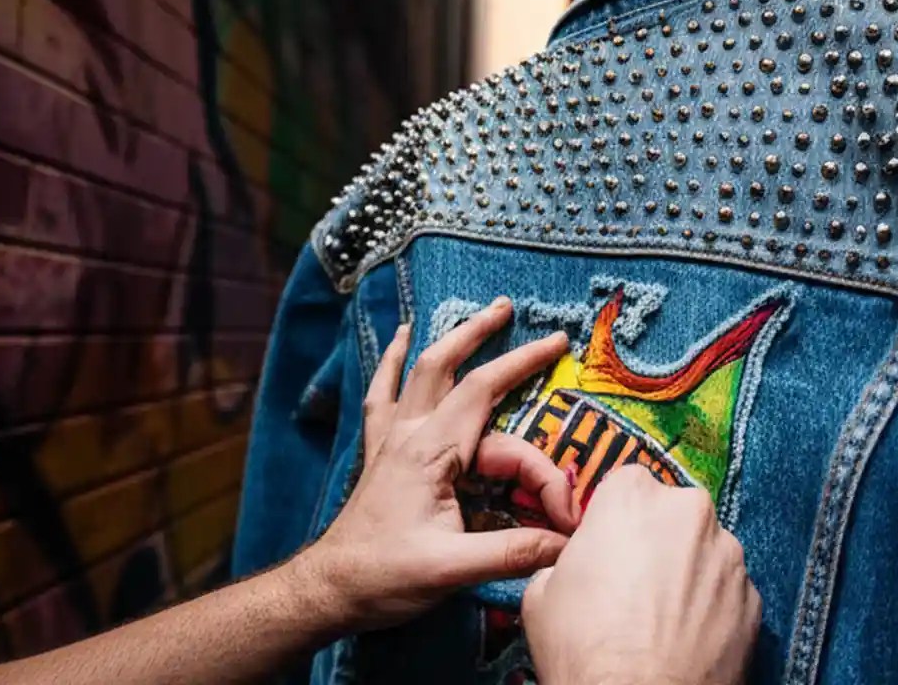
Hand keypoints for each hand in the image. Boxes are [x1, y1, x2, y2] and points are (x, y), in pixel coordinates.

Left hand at [291, 297, 579, 630]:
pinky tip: (400, 338)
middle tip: (515, 308)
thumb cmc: (384, 577)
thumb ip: (514, 552)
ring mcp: (391, 439)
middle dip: (485, 334)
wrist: (328, 589)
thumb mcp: (453, 569)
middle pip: (452, 367)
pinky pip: (385, 392)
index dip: (539, 455)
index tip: (567, 494)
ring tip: (476, 313)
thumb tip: (569, 545)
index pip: (493, 416)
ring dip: (450, 338)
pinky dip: (393, 361)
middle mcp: (410, 434)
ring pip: (421, 371)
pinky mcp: (380, 453)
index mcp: (430, 452)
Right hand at [522, 466, 760, 684]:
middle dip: (656, 540)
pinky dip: (711, 607)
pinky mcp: (754, 598)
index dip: (613, 519)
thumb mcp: (541, 591)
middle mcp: (689, 512)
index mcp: (634, 496)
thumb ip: (568, 560)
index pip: (625, 484)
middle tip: (632, 584)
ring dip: (688, 573)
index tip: (605, 548)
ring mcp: (729, 555)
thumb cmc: (585, 647)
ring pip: (705, 551)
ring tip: (660, 618)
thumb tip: (578, 570)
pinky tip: (686, 637)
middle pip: (672, 513)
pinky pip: (727, 590)